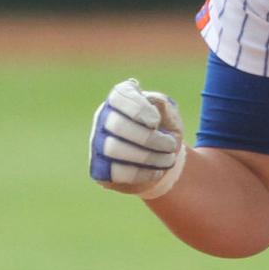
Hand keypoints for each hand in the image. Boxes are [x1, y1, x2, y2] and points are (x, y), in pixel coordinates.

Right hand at [89, 78, 186, 198]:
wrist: (163, 161)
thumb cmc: (165, 131)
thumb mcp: (170, 115)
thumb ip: (162, 105)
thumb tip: (151, 101)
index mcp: (120, 99)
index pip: (119, 96)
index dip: (139, 110)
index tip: (156, 122)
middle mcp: (104, 118)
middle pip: (117, 125)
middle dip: (150, 138)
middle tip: (170, 145)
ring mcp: (98, 143)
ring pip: (114, 149)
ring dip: (148, 156)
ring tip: (168, 159)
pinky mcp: (99, 168)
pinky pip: (116, 171)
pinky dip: (142, 173)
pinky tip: (157, 171)